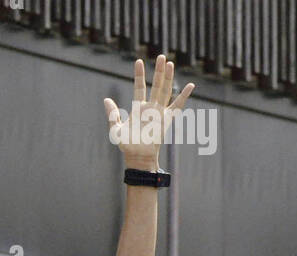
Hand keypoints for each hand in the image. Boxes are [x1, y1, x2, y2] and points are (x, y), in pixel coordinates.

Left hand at [104, 55, 194, 169]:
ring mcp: (160, 112)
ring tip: (169, 63)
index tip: (138, 61)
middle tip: (161, 56)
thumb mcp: (115, 130)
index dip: (139, 75)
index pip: (140, 87)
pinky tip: (190, 85)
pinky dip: (184, 96)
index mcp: (138, 108)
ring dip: (168, 77)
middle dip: (158, 71)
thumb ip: (112, 114)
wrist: (138, 157)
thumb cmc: (127, 146)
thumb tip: (106, 99)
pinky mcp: (167, 120)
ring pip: (165, 91)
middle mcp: (150, 108)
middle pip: (156, 85)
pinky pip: (178, 106)